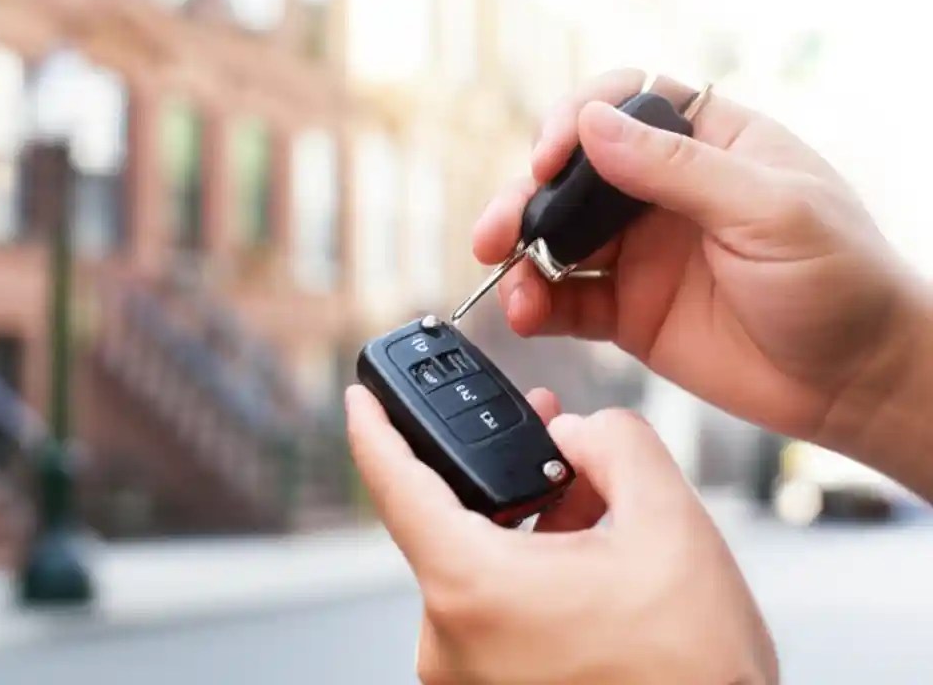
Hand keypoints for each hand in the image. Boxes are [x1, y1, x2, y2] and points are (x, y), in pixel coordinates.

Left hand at [345, 385, 777, 684]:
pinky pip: (492, 611)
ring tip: (594, 500)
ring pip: (480, 567)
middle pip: (455, 523)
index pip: (394, 487)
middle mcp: (450, 640)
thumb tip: (578, 430)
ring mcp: (466, 675)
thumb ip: (617, 447)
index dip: (374, 429)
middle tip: (550, 431)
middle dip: (504, 470)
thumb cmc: (693, 672)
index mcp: (472, 588)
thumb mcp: (671, 527)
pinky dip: (527, 574)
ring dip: (527, 526)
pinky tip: (583, 556)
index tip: (360, 398)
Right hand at [472, 69, 930, 488]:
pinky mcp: (628, 312)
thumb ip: (677, 169)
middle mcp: (665, 195)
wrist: (856, 383)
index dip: (577, 120)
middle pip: (573, 175)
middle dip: (526, 195)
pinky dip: (535, 305)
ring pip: (557, 239)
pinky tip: (523, 312)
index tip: (551, 156)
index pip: (625, 107)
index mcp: (709, 146)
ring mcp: (642, 254)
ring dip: (519, 251)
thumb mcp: (769, 211)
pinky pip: (565, 302)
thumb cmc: (841, 283)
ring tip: (503, 271)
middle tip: (500, 227)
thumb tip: (592, 125)